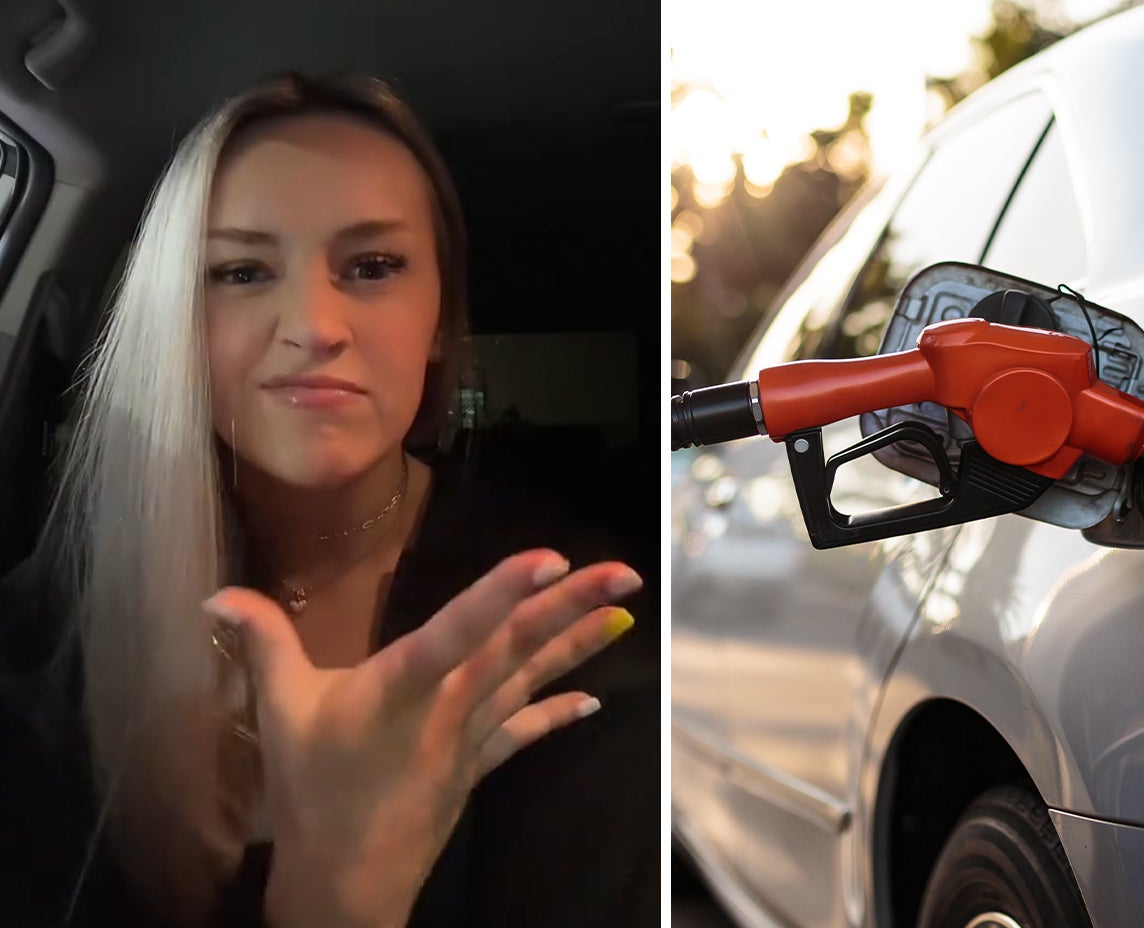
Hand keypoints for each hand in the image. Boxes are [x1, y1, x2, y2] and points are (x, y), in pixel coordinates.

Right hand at [204, 550, 642, 927]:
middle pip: (514, 647)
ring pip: (530, 680)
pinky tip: (595, 699)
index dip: (502, 593)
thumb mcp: (279, 712)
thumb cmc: (310, 790)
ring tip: (626, 612)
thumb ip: (261, 642)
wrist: (341, 883)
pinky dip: (558, 713)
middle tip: (626, 574)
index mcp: (400, 686)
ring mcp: (470, 736)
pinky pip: (524, 732)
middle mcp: (448, 705)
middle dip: (570, 607)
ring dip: (578, 645)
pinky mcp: (477, 763)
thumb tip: (216, 595)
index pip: (457, 628)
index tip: (551, 559)